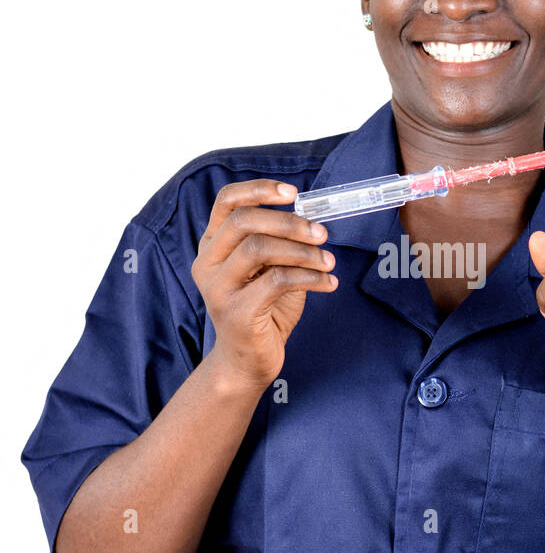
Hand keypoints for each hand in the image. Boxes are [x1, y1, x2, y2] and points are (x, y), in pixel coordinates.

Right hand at [191, 179, 337, 391]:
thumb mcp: (269, 269)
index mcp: (213, 245)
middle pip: (245, 221)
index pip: (227, 201)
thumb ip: (280, 243)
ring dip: (303, 251)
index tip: (293, 193)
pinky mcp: (236, 312)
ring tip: (328, 261)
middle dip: (290, 222)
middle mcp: (208, 263)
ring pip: (259, 248)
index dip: (259, 190)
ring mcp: (217, 288)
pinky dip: (310, 277)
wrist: (247, 362)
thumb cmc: (262, 310)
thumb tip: (312, 219)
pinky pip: (277, 281)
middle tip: (322, 233)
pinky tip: (328, 283)